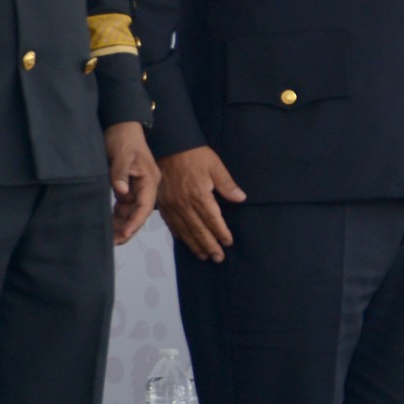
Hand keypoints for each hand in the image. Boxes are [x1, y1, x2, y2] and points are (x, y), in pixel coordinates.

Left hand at [105, 121, 159, 244]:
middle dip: (127, 228)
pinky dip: (116, 216)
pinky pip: (123, 207)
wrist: (122, 127)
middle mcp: (146, 187)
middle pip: (138, 213)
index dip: (135, 222)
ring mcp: (137, 188)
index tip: (124, 234)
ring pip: (130, 212)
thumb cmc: (123, 139)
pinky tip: (107, 225)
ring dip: (121, 225)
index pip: (144, 206)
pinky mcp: (128, 187)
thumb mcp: (122, 154)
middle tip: (113, 242)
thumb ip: (121, 173)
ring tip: (108, 237)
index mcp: (149, 180)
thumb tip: (121, 192)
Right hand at [158, 146, 246, 261]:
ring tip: (204, 256)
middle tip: (218, 258)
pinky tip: (186, 242)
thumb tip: (241, 198)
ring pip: (185, 231)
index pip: (212, 220)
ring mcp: (172, 206)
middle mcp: (184, 204)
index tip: (228, 242)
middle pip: (199, 230)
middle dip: (210, 246)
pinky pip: (171, 224)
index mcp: (199, 195)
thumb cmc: (194, 155)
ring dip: (195, 245)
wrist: (168, 145)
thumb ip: (226, 184)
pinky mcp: (163, 204)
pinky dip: (180, 236)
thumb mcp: (214, 165)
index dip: (221, 233)